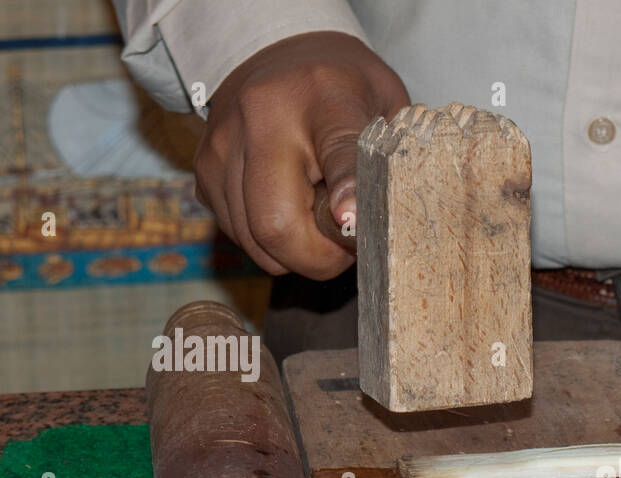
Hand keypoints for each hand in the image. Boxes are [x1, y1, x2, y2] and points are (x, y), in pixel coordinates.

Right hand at [194, 31, 408, 278]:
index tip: (350, 225)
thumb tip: (392, 222)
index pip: (338, 156)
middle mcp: (264, 116)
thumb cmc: (346, 90)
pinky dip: (266, 241)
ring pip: (253, 239)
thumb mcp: (385, 106)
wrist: (279, 49)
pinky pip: (236, 233)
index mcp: (326, 98)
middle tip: (342, 249)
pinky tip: (288, 210)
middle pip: (276, 223)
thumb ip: (392, 162)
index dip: (346, 198)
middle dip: (316, 259)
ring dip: (292, 253)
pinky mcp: (203, 168)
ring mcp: (225, 143)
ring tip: (317, 223)